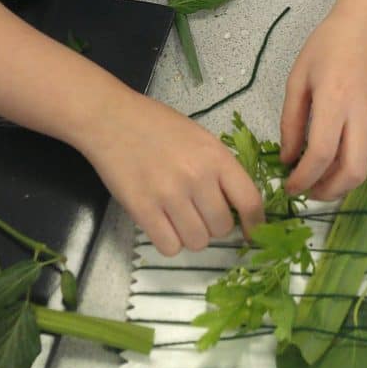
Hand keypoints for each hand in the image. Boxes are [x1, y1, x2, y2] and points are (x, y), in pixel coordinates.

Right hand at [81, 90, 264, 256]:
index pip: (249, 201)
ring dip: (191, 235)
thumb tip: (235, 205)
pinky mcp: (143, 210)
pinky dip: (169, 241)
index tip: (251, 232)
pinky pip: (170, 247)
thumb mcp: (199, 137)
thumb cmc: (156, 125)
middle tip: (199, 212)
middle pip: (222, 228)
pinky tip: (162, 223)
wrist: (111, 119)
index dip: (255, 223)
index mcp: (215, 156)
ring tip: (178, 216)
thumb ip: (218, 168)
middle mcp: (197, 177)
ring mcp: (170, 195)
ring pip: (198, 242)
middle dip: (213, 225)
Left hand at [279, 9, 366, 199]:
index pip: (322, 154)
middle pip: (352, 173)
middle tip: (307, 192)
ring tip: (317, 178)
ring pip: (364, 167)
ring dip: (340, 182)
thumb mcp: (298, 78)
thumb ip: (291, 121)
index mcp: (335, 101)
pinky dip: (350, 163)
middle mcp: (362, 115)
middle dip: (328, 192)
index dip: (304, 178)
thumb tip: (288, 157)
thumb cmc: (328, 46)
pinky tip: (334, 155)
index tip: (289, 185)